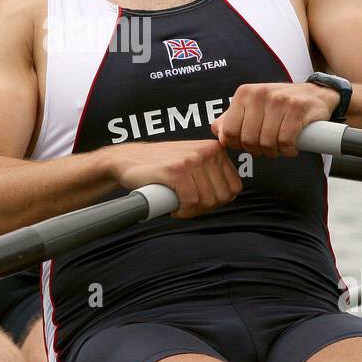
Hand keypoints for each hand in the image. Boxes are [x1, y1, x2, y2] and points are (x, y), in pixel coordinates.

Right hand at [103, 139, 242, 218]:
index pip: (234, 187)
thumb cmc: (160, 166)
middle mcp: (207, 151)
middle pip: (222, 197)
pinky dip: (183, 212)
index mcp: (215, 149)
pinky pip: (192, 201)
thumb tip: (228, 195)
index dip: (218, 202)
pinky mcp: (177, 169)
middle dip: (205, 209)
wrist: (127, 160)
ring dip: (192, 212)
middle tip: (187, 207)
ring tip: (179, 206)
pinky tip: (174, 208)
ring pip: (207, 201)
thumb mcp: (193, 161)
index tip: (200, 203)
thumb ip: (211, 172)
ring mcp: (192, 159)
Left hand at [210, 82, 334, 157]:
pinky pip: (286, 141)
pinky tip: (291, 146)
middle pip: (249, 140)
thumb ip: (231, 121)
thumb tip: (220, 137)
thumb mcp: (251, 107)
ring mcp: (280, 100)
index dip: (239, 145)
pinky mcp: (298, 108)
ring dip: (275, 151)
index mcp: (244, 93)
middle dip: (258, 151)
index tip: (250, 144)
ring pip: (267, 142)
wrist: (315, 94)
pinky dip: (288, 150)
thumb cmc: (279, 105)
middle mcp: (260, 94)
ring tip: (280, 145)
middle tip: (268, 147)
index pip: (230, 132)